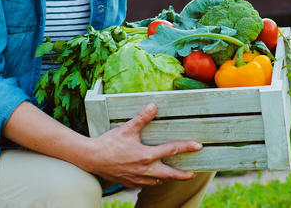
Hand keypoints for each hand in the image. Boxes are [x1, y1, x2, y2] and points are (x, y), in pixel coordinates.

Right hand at [84, 103, 201, 186]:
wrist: (92, 159)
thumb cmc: (109, 143)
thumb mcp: (127, 128)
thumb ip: (142, 118)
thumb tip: (153, 106)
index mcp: (146, 156)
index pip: (171, 150)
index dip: (187, 147)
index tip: (198, 146)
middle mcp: (145, 170)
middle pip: (170, 174)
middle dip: (183, 175)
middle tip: (193, 174)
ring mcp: (137, 178)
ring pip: (157, 181)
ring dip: (166, 177)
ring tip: (172, 174)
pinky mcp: (130, 183)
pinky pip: (145, 184)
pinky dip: (151, 181)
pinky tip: (151, 176)